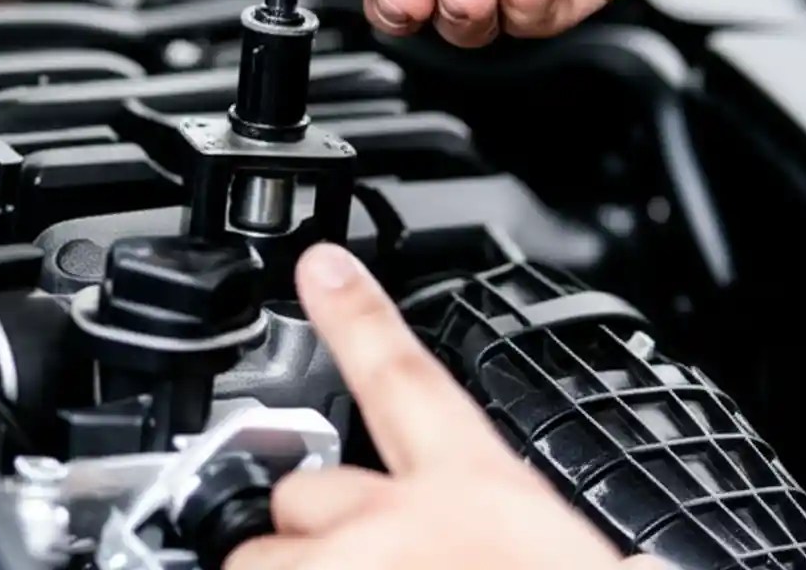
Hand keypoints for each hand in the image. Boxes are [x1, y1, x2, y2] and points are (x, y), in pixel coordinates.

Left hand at [226, 243, 669, 568]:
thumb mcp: (545, 548)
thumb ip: (483, 518)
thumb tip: (471, 523)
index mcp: (475, 489)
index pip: (407, 372)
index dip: (358, 312)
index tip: (321, 266)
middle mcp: (397, 523)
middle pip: (302, 490)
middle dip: (318, 533)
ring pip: (260, 563)